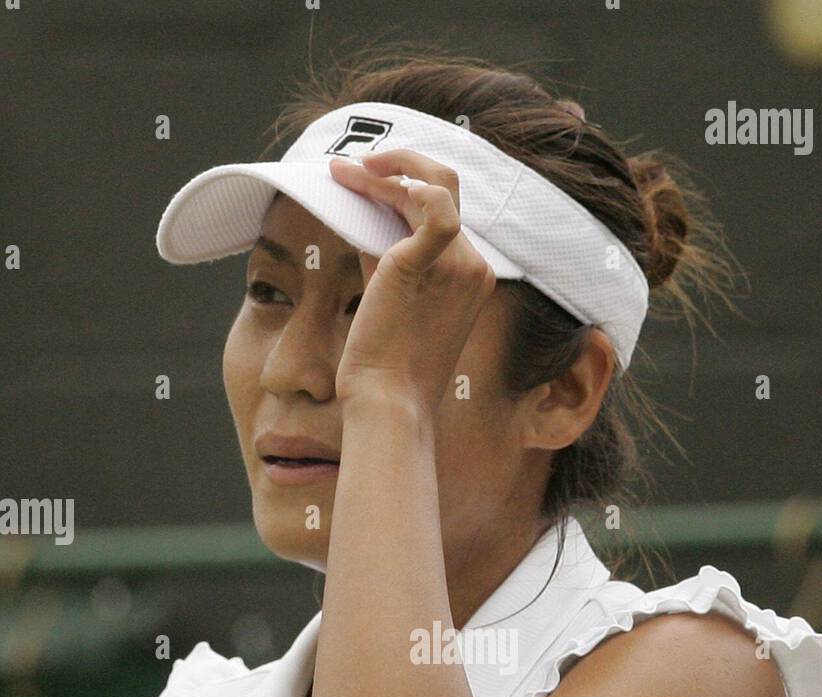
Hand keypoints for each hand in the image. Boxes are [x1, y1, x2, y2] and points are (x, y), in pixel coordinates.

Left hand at [327, 149, 496, 413]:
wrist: (389, 401)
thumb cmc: (386, 366)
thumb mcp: (392, 299)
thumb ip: (387, 256)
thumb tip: (364, 216)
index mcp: (472, 278)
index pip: (444, 213)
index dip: (404, 188)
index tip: (366, 180)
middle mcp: (474, 267)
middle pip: (444, 189)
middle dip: (400, 167)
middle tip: (354, 165)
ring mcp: (458, 265)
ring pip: (430, 187)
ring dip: (385, 171)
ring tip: (343, 170)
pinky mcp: (429, 264)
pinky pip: (431, 202)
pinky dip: (394, 179)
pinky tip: (357, 176)